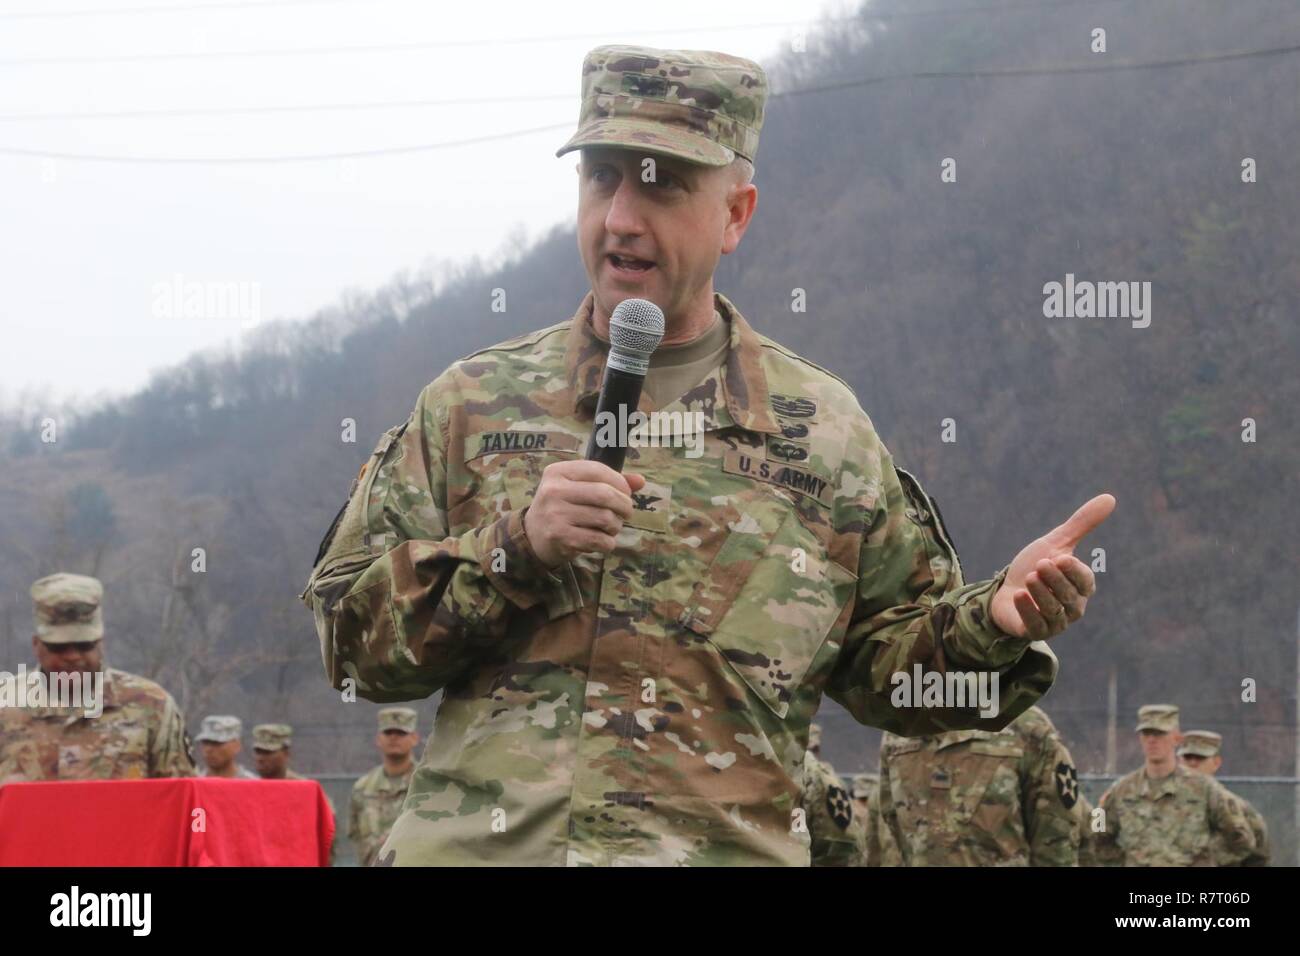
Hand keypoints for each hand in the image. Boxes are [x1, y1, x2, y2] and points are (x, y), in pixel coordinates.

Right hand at [523, 460, 645, 567]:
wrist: (533, 536)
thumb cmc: (563, 507)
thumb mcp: (578, 488)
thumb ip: (609, 482)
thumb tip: (641, 481)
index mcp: (557, 472)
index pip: (598, 470)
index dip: (620, 482)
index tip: (626, 493)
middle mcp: (553, 491)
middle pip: (605, 495)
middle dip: (624, 505)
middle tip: (626, 513)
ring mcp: (555, 515)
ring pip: (605, 518)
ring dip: (616, 526)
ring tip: (611, 527)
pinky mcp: (561, 538)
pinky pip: (600, 540)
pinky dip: (608, 542)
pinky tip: (602, 540)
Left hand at [989, 494, 1115, 639]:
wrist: (1005, 590)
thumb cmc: (1034, 566)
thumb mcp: (1056, 543)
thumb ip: (1081, 524)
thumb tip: (1110, 498)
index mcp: (1082, 586)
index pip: (1085, 581)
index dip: (1074, 571)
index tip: (1060, 557)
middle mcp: (1073, 607)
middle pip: (1069, 596)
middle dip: (1054, 580)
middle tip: (1040, 564)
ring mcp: (1056, 622)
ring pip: (1054, 611)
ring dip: (1041, 594)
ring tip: (1029, 578)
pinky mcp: (1036, 632)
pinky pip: (1036, 625)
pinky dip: (1028, 611)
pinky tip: (1018, 596)